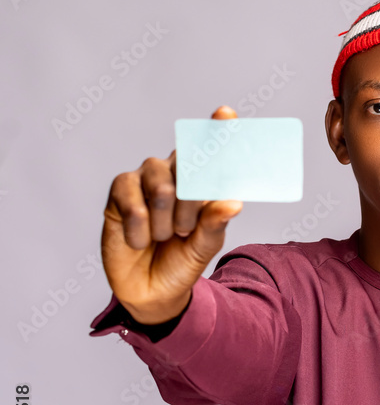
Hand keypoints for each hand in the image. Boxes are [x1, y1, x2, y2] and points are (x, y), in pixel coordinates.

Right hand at [101, 106, 243, 324]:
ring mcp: (145, 179)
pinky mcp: (120, 192)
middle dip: (192, 205)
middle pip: (189, 167)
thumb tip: (233, 201)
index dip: (217, 130)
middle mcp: (173, 173)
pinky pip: (134, 202)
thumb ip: (217, 223)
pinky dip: (141, 230)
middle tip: (186, 231)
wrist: (152, 290)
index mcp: (201, 183)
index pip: (209, 151)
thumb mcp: (205, 246)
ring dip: (167, 221)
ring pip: (163, 186)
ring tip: (164, 237)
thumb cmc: (182, 262)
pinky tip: (140, 241)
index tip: (226, 113)